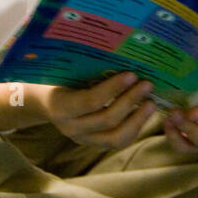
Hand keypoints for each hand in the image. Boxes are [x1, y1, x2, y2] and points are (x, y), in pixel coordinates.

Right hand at [40, 71, 156, 148]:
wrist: (46, 101)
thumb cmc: (59, 79)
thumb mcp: (65, 72)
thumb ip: (86, 68)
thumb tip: (119, 52)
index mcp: (60, 106)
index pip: (90, 101)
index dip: (113, 88)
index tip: (131, 74)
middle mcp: (70, 127)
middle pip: (107, 119)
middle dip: (130, 101)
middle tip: (147, 84)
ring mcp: (83, 139)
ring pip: (116, 138)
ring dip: (137, 119)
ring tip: (151, 102)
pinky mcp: (95, 145)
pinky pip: (119, 142)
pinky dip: (135, 128)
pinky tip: (144, 113)